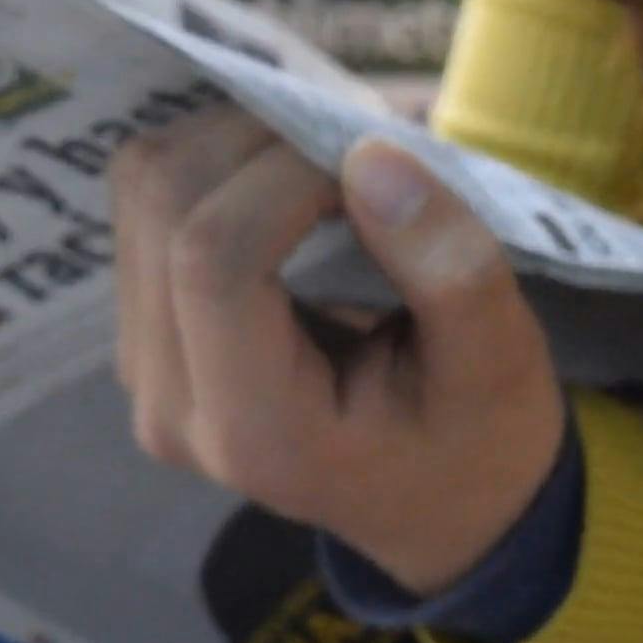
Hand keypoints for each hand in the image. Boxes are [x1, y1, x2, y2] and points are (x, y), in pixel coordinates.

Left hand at [111, 108, 565, 596]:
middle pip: (166, 207)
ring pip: (143, 187)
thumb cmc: (477, 441)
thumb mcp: (501, 365)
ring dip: (234, 139)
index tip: (373, 154)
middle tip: (355, 136)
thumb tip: (371, 155)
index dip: (284, 176)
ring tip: (326, 154)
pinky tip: (286, 176)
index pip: (214, 258)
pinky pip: (144, 201)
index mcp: (256, 433)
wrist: (435, 506)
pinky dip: (215, 159)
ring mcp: (142, 367)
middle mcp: (170, 406)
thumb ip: (452, 267)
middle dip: (260, 139)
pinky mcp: (141, 325)